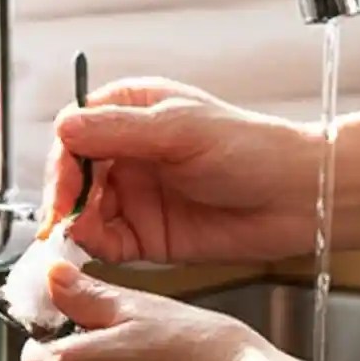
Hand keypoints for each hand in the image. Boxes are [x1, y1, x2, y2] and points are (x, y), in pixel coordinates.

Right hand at [40, 77, 320, 262]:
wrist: (297, 200)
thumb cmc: (253, 150)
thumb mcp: (182, 130)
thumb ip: (120, 130)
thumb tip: (66, 127)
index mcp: (131, 113)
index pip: (75, 133)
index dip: (64, 161)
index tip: (64, 187)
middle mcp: (127, 152)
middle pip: (72, 175)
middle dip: (64, 198)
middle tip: (62, 220)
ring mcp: (134, 194)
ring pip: (83, 210)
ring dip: (74, 224)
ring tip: (78, 236)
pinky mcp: (144, 233)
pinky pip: (104, 241)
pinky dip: (91, 246)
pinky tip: (93, 247)